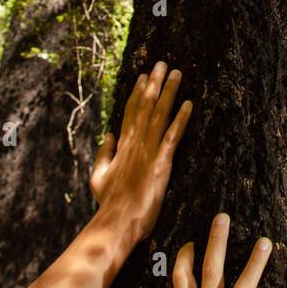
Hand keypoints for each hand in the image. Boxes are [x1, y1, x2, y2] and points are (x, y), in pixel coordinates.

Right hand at [90, 63, 191, 246]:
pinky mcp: (161, 164)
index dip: (137, 93)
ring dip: (169, 93)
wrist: (116, 223)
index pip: (130, 113)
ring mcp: (148, 152)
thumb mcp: (98, 176)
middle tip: (162, 63)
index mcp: (122, 146)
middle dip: (154, 84)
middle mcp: (135, 144)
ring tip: (177, 74)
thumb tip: (108, 134)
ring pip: (159, 115)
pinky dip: (181, 120)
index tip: (144, 76)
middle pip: (145, 107)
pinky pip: (173, 137)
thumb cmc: (108, 205)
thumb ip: (104, 154)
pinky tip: (188, 104)